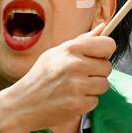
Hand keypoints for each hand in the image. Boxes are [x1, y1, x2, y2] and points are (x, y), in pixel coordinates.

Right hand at [0, 23, 114, 132]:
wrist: (23, 103)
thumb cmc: (40, 76)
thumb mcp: (56, 53)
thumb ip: (82, 40)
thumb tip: (104, 27)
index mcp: (71, 49)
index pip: (108, 45)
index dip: (105, 51)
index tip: (98, 56)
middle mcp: (75, 65)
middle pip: (107, 67)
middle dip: (97, 72)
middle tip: (79, 76)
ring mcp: (77, 86)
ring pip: (104, 85)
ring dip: (93, 88)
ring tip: (75, 88)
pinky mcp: (78, 105)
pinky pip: (95, 101)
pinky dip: (85, 102)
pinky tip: (71, 99)